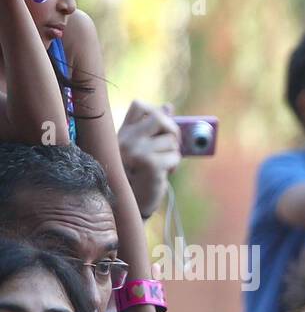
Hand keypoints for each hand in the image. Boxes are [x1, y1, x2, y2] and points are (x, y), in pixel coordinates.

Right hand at [118, 100, 180, 219]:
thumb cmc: (137, 176)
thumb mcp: (142, 149)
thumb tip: (168, 107)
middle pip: (160, 118)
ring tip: (162, 165)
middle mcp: (126, 138)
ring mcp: (136, 150)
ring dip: (173, 154)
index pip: (140, 105)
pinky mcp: (149, 163)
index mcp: (122, 132)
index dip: (157, 113)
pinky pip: (175, 156)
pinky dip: (174, 166)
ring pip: (172, 140)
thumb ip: (153, 129)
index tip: (161, 130)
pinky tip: (163, 174)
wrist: (129, 205)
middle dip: (173, 131)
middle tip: (171, 146)